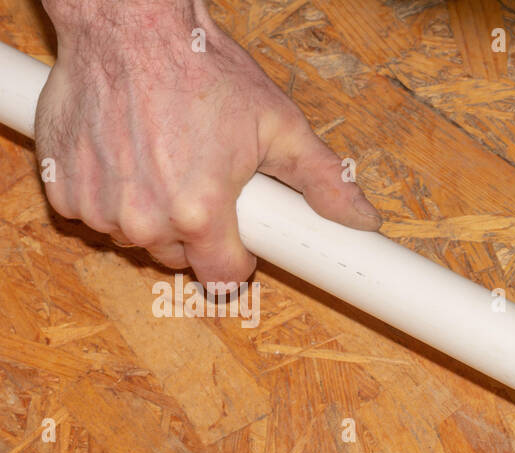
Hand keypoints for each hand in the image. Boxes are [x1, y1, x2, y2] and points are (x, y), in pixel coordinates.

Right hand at [36, 0, 381, 282]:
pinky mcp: (63, 189)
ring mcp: (98, 206)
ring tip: (164, 158)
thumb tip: (364, 219)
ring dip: (151, 212)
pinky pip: (94, 215)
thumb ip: (322, 181)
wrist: (128, 25)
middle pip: (179, 257)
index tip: (240, 236)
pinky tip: (126, 154)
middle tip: (202, 177)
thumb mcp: (277, 125)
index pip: (224, 279)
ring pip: (136, 238)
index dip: (238, 257)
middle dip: (195, 229)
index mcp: (199, 214)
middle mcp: (144, 219)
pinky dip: (110, 195)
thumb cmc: (201, 69)